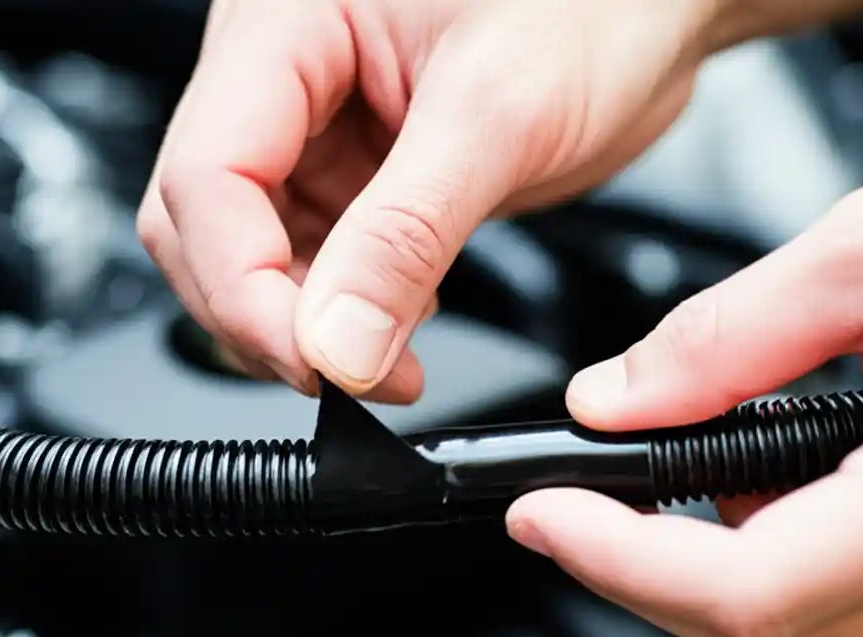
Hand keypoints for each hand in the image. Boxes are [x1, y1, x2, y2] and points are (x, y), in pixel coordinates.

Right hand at [137, 0, 722, 400]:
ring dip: (308, 321)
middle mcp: (281, 69)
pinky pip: (316, 254)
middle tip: (348, 373)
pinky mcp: (356, 168)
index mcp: (283, 23)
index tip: (316, 364)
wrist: (656, 4)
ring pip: (255, 249)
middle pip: (207, 220)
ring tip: (390, 353)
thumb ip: (405, 235)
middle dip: (266, 311)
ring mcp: (315, 124)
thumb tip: (335, 347)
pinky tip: (399, 316)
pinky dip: (345, 307)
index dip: (246, 286)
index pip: (208, 177)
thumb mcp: (498, 115)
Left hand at [507, 133, 862, 636]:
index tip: (545, 520)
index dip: (618, 564)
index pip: (747, 589)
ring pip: (820, 623)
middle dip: (647, 576)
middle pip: (773, 631)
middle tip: (577, 508)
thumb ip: (726, 338)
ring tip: (670, 474)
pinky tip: (765, 482)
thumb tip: (618, 400)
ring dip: (714, 567)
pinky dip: (789, 550)